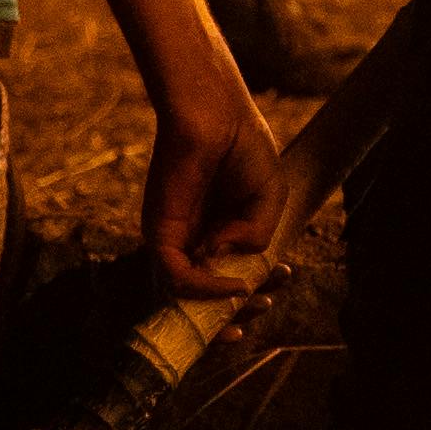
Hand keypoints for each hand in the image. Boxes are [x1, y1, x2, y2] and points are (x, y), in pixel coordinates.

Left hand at [142, 80, 285, 300]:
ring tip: (253, 300)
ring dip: (221, 308)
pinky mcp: (160, 232)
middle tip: (262, 308)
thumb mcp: (270, 201)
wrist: (221, 116)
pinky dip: (206, 288)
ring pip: (187, 295)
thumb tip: (227, 265)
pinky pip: (178, 275)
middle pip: (204, 296)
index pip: (225, 279)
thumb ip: (256, 239)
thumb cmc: (245, 149)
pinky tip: (236, 284)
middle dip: (233, 314)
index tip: (269, 299)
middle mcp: (194, 239)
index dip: (244, 300)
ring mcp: (176, 238)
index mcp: (219, 231)